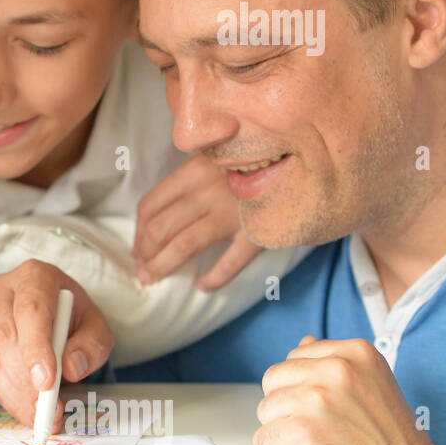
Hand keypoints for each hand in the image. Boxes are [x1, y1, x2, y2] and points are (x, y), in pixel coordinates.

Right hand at [0, 259, 112, 426]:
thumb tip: (71, 367)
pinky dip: (5, 396)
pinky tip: (25, 409)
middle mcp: (1, 290)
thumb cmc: (73, 319)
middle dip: (25, 380)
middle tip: (48, 411)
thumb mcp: (96, 328)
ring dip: (14, 393)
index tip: (46, 382)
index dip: (36, 348)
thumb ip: (91, 346)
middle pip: (5, 334)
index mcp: (35, 277)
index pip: (31, 309)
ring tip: (41, 416)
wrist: (51, 314)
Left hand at [134, 154, 264, 289]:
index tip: (137, 248)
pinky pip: (230, 263)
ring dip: (163, 266)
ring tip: (154, 279)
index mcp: (196, 169)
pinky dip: (213, 279)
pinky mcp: (260, 231)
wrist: (307, 160)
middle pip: (161, 228)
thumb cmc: (257, 162)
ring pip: (184, 245)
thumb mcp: (219, 157)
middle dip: (145, 254)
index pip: (151, 204)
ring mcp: (234, 211)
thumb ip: (192, 178)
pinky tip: (202, 286)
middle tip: (143, 271)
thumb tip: (159, 215)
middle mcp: (210, 189)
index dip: (138, 231)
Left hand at [254, 336, 445, 444]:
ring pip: (266, 412)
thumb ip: (334, 363)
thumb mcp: (374, 386)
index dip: (303, 389)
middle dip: (288, 409)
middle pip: (273, 381)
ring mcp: (316, 401)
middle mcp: (335, 370)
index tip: (328, 410)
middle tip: (324, 431)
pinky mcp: (300, 434)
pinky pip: (263, 442)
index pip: (294, 359)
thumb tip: (304, 341)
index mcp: (355, 353)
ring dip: (284, 434)